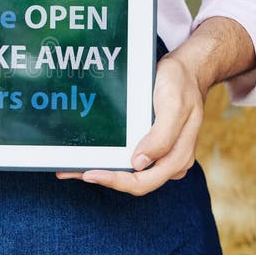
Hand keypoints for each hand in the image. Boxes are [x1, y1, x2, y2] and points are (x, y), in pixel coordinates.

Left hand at [56, 16, 255, 195]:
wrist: (186, 71)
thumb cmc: (181, 85)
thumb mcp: (174, 105)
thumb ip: (161, 136)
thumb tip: (139, 163)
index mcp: (177, 157)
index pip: (144, 181)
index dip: (116, 181)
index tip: (90, 173)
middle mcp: (168, 162)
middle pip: (132, 182)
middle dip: (102, 178)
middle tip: (69, 172)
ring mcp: (159, 156)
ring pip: (127, 173)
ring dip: (101, 170)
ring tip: (69, 168)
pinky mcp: (149, 146)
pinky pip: (127, 159)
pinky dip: (107, 159)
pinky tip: (87, 156)